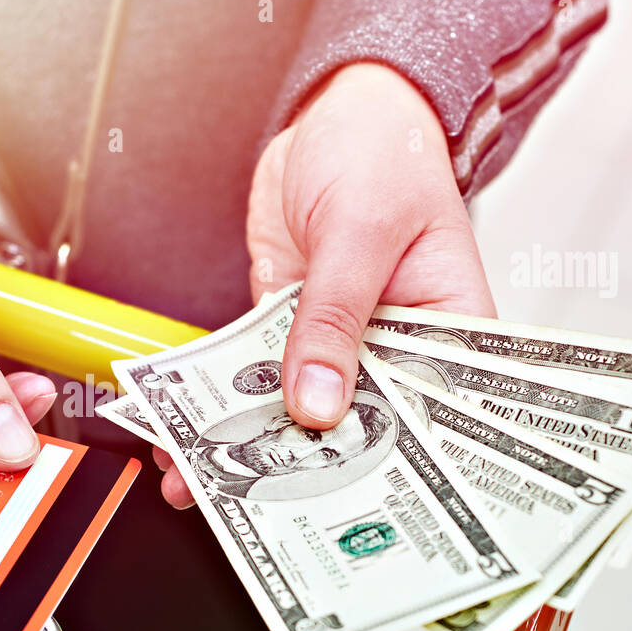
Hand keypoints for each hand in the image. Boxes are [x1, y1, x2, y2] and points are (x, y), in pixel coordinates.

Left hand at [156, 62, 494, 507]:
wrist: (337, 111)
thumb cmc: (383, 153)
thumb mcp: (359, 234)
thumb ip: (332, 319)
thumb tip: (315, 403)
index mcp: (447, 335)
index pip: (429, 422)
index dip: (390, 476)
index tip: (346, 518)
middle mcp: (394, 350)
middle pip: (351, 427)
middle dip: (298, 473)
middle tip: (253, 517)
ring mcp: (337, 340)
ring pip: (292, 408)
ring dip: (243, 445)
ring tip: (197, 485)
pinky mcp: (289, 325)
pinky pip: (252, 374)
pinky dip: (216, 400)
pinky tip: (184, 433)